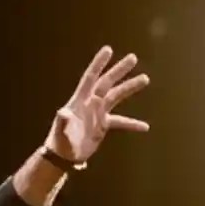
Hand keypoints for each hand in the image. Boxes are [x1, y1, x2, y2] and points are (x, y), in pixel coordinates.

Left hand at [45, 46, 149, 163]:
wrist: (63, 156)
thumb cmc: (59, 143)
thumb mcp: (60, 133)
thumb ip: (62, 122)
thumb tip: (63, 113)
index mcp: (79, 101)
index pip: (90, 78)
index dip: (99, 64)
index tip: (108, 49)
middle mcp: (90, 103)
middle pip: (107, 82)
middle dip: (119, 70)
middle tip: (133, 58)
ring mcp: (98, 113)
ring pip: (116, 96)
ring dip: (130, 87)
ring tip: (145, 78)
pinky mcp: (103, 125)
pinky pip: (121, 121)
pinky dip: (132, 123)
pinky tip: (145, 126)